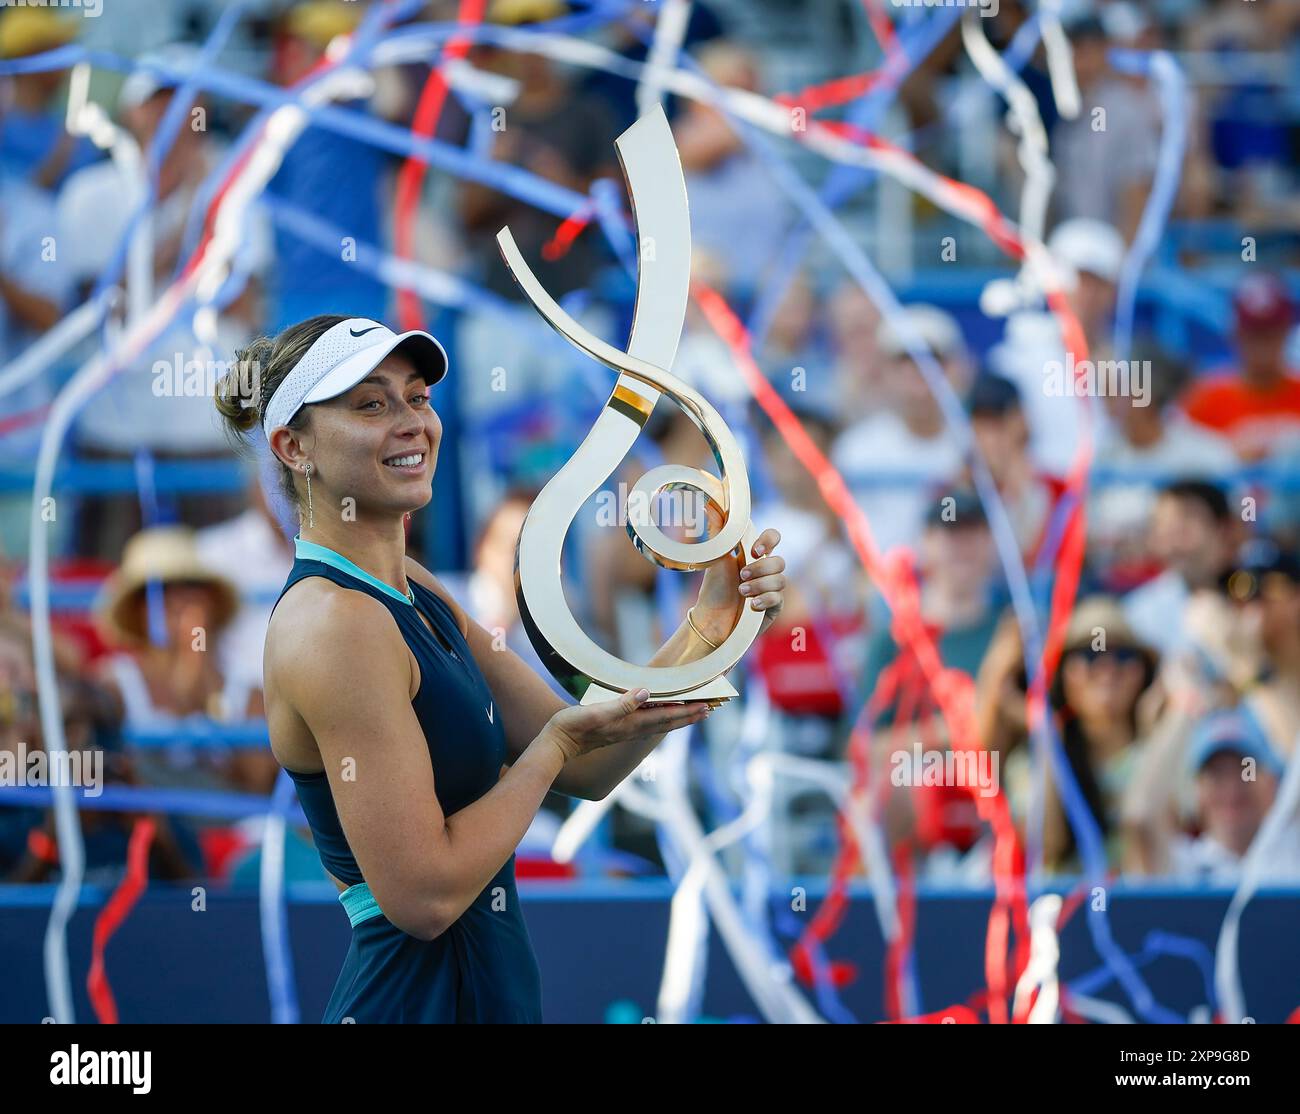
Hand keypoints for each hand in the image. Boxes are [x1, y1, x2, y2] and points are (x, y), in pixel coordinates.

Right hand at [543, 688, 711, 761]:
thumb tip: (645, 693)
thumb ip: (621, 704)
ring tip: (693, 714)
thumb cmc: (572, 727)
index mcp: (630, 724)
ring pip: (659, 725)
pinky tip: (662, 718)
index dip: (686, 711)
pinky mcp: (617, 731)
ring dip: (678, 719)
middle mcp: (631, 730)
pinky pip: (647, 725)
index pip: (665, 716)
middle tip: (709, 710)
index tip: (705, 706)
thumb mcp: (595, 712)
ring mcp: (624, 732)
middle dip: (689, 716)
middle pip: (668, 723)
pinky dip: (661, 720)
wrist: (556, 745)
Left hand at [693, 515, 785, 643]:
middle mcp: (766, 570)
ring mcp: (772, 589)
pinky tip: (751, 606)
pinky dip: (764, 600)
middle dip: (760, 568)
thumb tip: (709, 505)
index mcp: (754, 555)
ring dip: (759, 585)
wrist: (711, 618)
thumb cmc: (714, 588)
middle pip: (779, 561)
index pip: (773, 538)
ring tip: (741, 592)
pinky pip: (778, 599)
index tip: (755, 550)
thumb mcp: (715, 558)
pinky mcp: (773, 607)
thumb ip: (718, 533)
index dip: (769, 540)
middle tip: (741, 576)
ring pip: (780, 580)